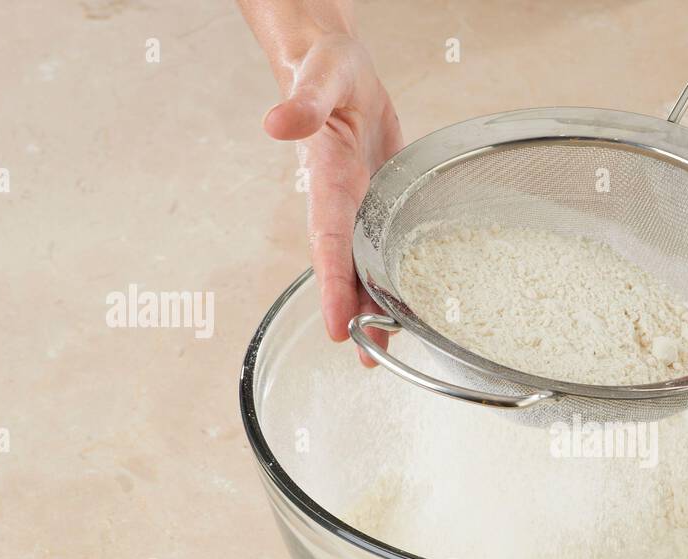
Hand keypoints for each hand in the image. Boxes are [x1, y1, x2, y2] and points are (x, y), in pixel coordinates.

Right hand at [263, 33, 402, 364]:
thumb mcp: (320, 76)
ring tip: (384, 353)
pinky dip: (396, 276)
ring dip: (375, 307)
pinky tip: (410, 306)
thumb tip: (277, 123)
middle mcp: (343, 202)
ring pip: (367, 265)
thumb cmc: (325, 69)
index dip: (333, 285)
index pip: (329, 242)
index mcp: (327, 179)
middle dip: (355, 313)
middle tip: (367, 359)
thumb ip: (304, 102)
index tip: (336, 326)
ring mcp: (361, 206)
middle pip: (348, 268)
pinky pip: (387, 245)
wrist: (338, 69)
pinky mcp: (381, 203)